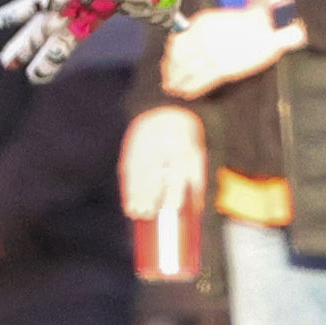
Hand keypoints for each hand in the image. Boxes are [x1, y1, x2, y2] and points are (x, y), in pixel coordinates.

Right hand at [121, 104, 208, 221]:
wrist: (165, 110)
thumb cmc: (185, 140)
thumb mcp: (196, 156)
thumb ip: (197, 180)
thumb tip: (198, 209)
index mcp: (180, 147)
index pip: (176, 170)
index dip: (174, 190)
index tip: (172, 208)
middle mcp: (160, 145)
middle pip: (153, 173)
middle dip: (149, 196)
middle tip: (147, 214)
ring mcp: (143, 145)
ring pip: (137, 173)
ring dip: (135, 195)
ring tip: (135, 213)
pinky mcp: (131, 146)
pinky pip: (127, 169)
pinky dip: (127, 188)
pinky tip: (128, 203)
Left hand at [162, 3, 301, 99]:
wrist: (269, 26)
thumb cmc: (252, 21)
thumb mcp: (223, 18)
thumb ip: (204, 28)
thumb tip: (187, 35)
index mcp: (202, 23)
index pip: (176, 42)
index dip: (170, 56)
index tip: (168, 62)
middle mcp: (202, 37)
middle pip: (178, 58)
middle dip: (170, 71)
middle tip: (168, 80)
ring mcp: (212, 53)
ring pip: (186, 71)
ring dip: (177, 82)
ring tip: (174, 88)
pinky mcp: (222, 68)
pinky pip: (201, 81)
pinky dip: (192, 89)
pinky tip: (188, 93)